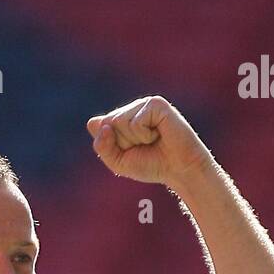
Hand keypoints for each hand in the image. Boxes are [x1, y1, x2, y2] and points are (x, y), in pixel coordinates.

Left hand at [87, 96, 211, 189]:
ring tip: (152, 140)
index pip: (100, 127)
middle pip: (109, 123)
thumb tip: (94, 122)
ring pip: (120, 121)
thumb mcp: (119, 162)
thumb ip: (102, 147)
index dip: (113, 147)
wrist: (179, 169)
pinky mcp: (156, 104)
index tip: (131, 152)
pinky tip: (159, 134)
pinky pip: (136, 122)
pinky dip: (145, 135)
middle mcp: (131, 108)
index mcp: (121, 118)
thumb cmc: (152, 165)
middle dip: (124, 143)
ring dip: (135, 139)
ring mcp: (144, 104)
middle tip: (144, 147)